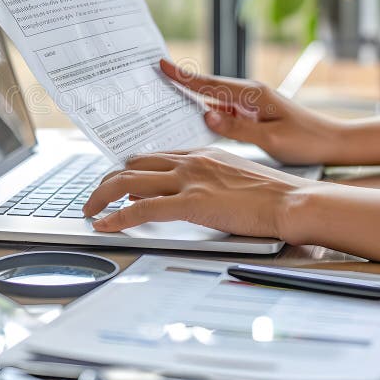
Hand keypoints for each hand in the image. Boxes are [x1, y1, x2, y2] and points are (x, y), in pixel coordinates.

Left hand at [83, 147, 311, 239]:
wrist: (290, 201)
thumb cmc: (271, 195)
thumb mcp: (233, 177)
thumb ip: (207, 179)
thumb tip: (186, 193)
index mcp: (200, 153)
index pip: (152, 156)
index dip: (129, 169)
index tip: (116, 181)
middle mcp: (189, 161)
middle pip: (133, 164)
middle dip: (108, 180)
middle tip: (95, 196)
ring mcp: (188, 180)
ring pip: (129, 182)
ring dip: (102, 196)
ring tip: (89, 210)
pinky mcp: (191, 203)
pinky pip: (142, 209)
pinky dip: (118, 218)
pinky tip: (104, 225)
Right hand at [160, 58, 345, 164]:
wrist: (333, 142)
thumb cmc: (306, 141)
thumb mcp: (270, 139)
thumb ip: (237, 128)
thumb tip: (206, 114)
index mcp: (253, 95)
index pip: (211, 84)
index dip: (184, 76)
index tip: (162, 65)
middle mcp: (251, 94)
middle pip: (209, 88)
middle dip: (183, 82)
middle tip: (156, 77)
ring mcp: (252, 103)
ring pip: (216, 100)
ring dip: (195, 99)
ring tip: (169, 100)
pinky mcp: (254, 113)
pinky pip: (226, 111)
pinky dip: (211, 113)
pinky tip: (199, 119)